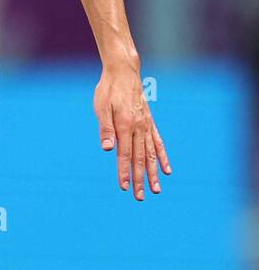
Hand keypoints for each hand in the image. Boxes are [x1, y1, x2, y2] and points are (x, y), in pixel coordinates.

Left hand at [94, 62, 171, 199]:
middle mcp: (139, 128)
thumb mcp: (101, 107)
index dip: (124, 172)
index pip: (124, 155)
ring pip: (151, 154)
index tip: (125, 187)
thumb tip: (107, 149)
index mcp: (125, 125)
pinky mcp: (150, 123)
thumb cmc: (108, 89)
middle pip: (140, 158)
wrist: (124, 72)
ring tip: (156, 190)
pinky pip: (158, 143)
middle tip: (140, 197)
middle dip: (140, 179)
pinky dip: (162, 157)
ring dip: (153, 173)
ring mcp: (147, 126)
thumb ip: (105, 129)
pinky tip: (166, 170)